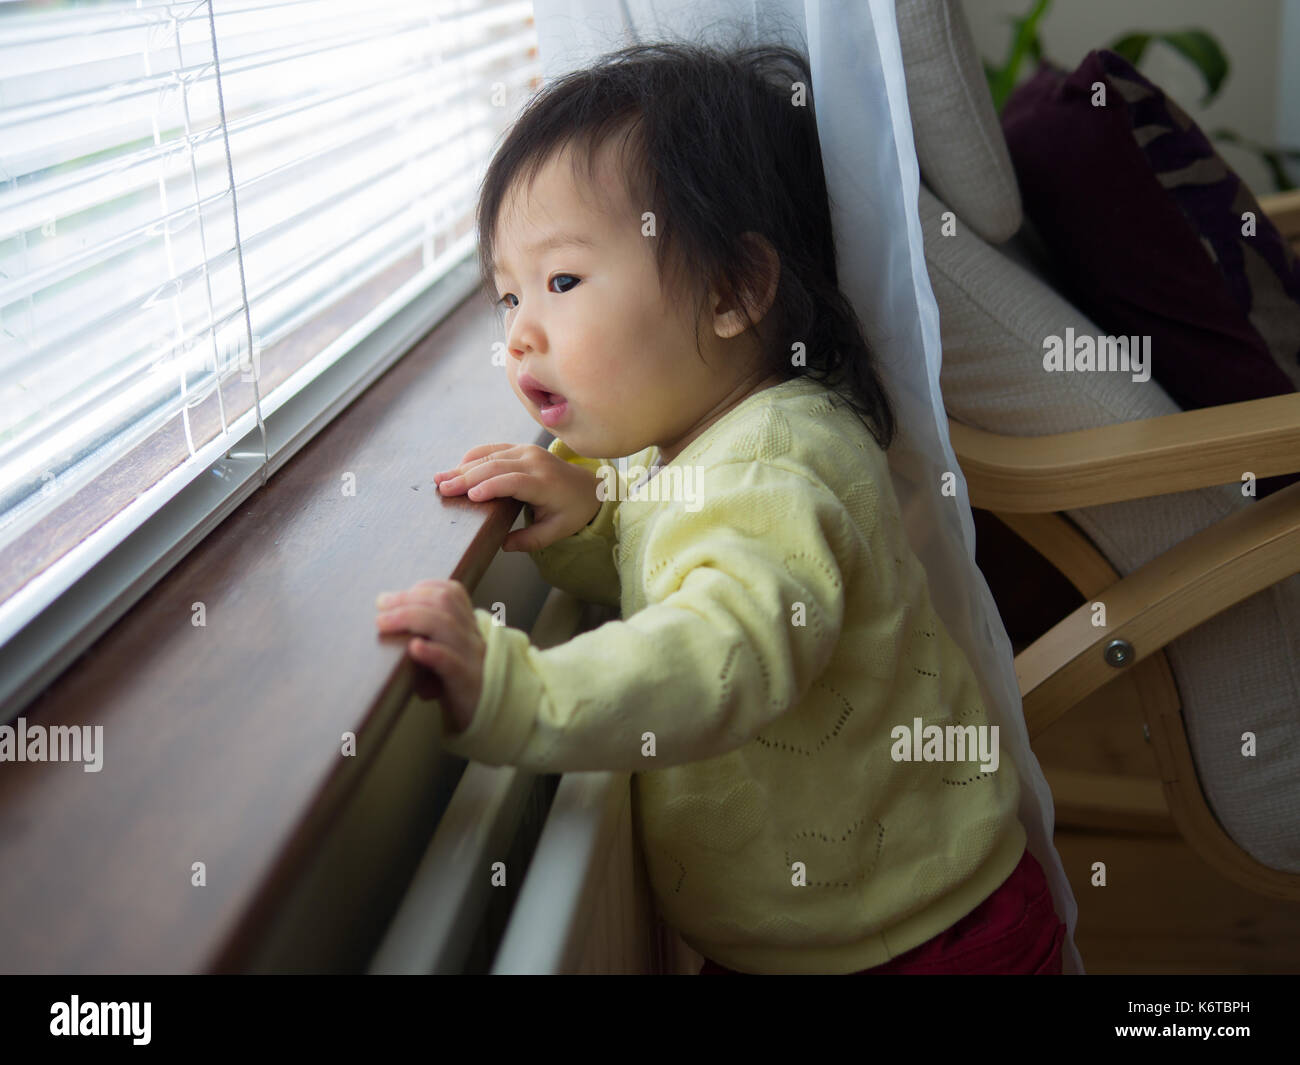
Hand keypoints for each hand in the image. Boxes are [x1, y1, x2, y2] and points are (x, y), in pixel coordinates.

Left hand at [374, 579, 484, 734]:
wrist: (493, 717)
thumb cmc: (459, 686)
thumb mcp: (446, 656)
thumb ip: (427, 639)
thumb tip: (385, 622)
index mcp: (468, 627)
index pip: (451, 593)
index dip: (422, 588)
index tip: (392, 597)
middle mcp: (472, 637)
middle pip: (444, 603)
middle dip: (408, 599)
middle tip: (380, 606)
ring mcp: (471, 658)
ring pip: (446, 625)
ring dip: (410, 617)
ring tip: (383, 622)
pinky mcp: (466, 682)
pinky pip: (450, 662)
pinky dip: (431, 651)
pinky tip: (414, 648)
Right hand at [434, 442, 601, 551]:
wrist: (589, 487)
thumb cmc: (571, 511)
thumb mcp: (556, 531)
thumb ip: (530, 540)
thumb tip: (503, 545)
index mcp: (544, 483)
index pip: (513, 481)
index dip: (490, 487)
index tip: (470, 496)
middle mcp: (535, 462)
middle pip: (495, 466)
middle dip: (466, 477)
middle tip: (442, 488)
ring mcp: (527, 451)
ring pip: (490, 456)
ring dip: (463, 467)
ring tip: (441, 478)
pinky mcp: (521, 448)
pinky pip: (494, 449)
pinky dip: (474, 457)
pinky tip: (457, 467)